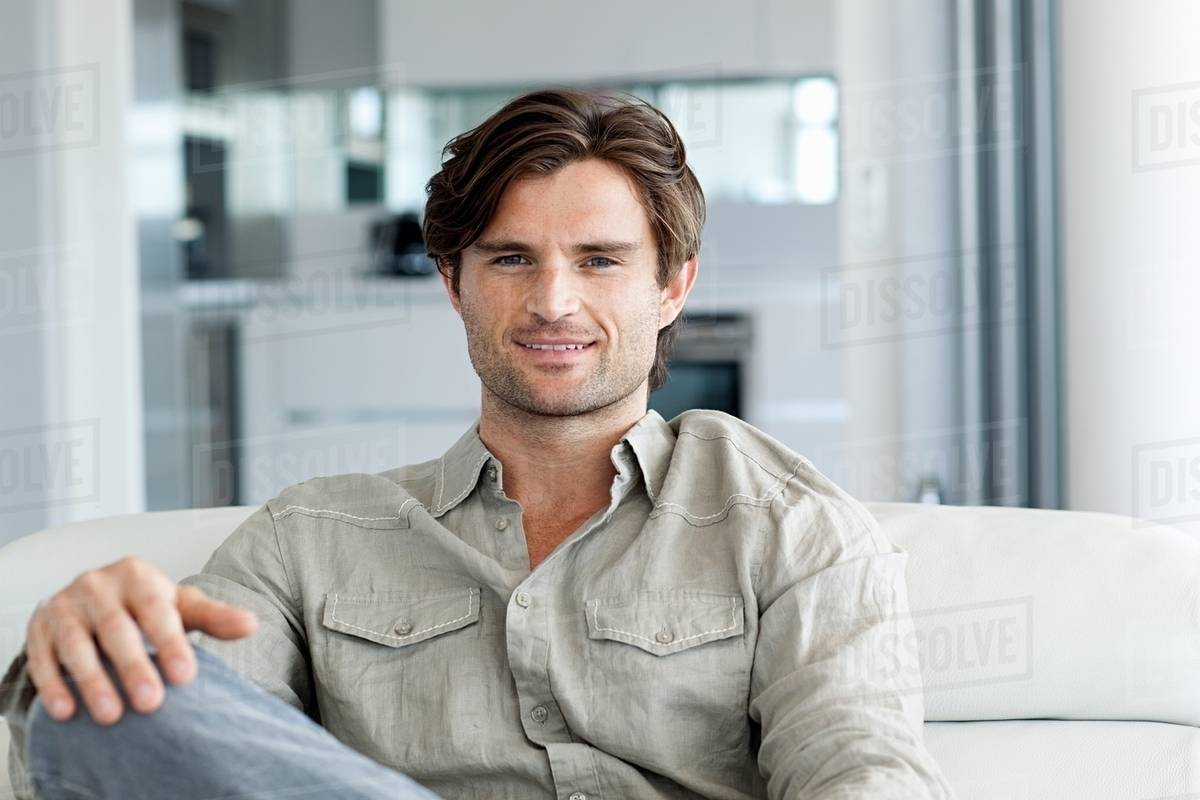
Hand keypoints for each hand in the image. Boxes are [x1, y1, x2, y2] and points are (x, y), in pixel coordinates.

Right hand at [24, 557, 257, 724]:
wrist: (91, 598)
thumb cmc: (144, 605)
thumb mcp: (179, 605)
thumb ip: (213, 616)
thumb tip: (252, 624)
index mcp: (138, 576)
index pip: (157, 610)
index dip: (170, 643)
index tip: (185, 676)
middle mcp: (98, 585)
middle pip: (117, 628)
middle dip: (134, 666)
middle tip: (151, 702)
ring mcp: (66, 605)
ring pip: (77, 643)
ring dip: (92, 680)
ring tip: (111, 714)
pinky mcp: (39, 628)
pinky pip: (43, 656)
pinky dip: (52, 684)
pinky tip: (66, 711)